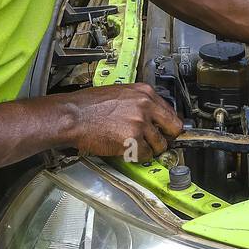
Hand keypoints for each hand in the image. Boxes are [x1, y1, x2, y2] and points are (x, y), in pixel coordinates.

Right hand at [63, 84, 183, 160]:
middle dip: (167, 138)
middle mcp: (146, 106)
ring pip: (160, 145)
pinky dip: (138, 156)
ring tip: (136, 146)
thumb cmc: (89, 105)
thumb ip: (140, 102)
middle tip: (157, 142)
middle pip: (174, 128)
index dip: (168, 125)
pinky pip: (145, 155)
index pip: (171, 112)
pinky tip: (127, 149)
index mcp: (144, 92)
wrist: (73, 116)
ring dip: (150, 149)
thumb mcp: (120, 93)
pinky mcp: (132, 140)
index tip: (165, 131)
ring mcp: (140, 123)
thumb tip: (153, 115)